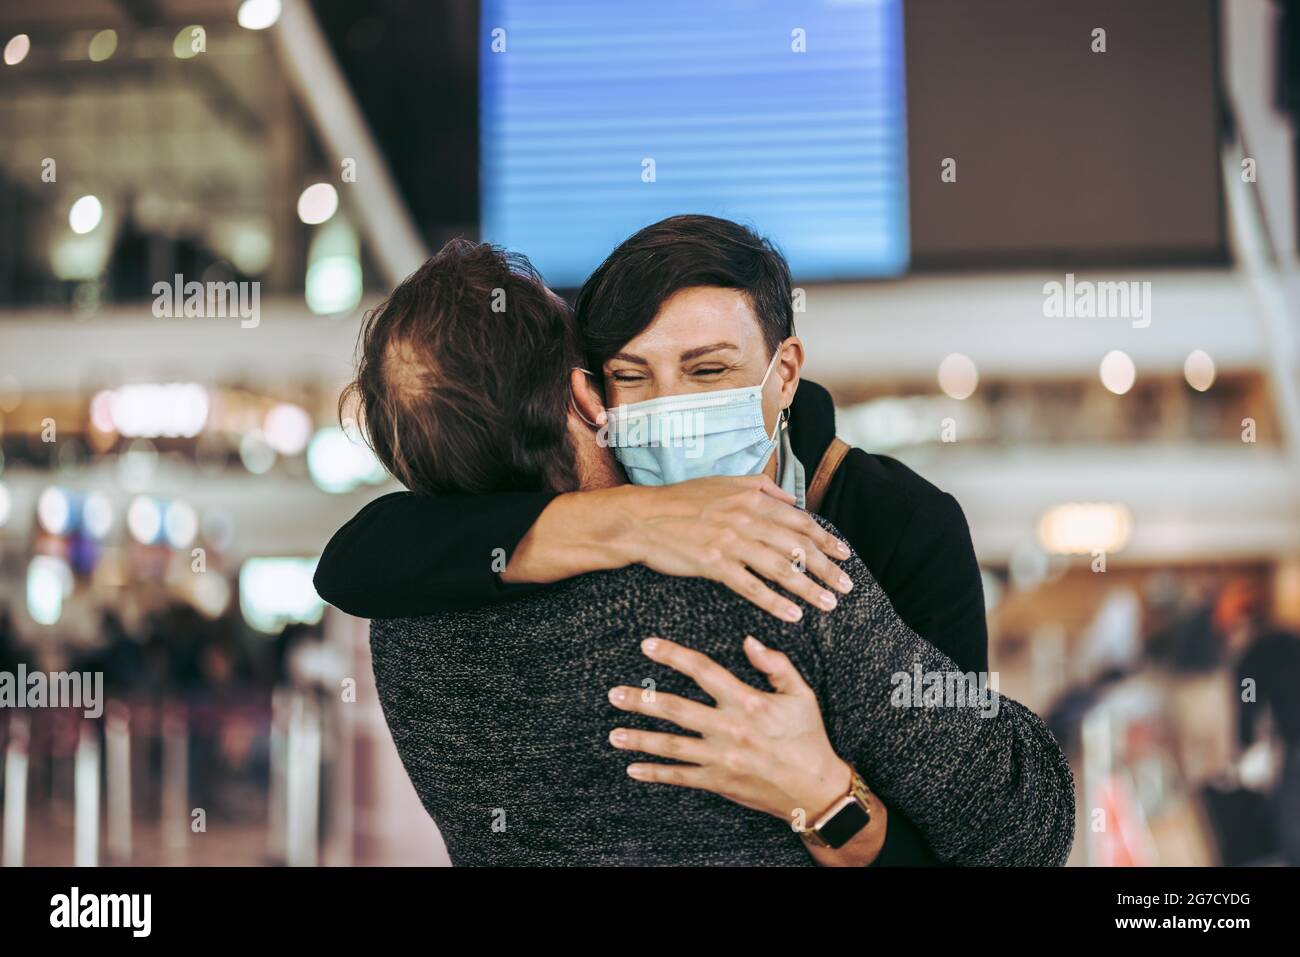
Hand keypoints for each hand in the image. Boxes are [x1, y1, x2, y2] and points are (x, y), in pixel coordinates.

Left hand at [607, 635, 852, 824]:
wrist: (816, 789)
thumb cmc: (808, 737)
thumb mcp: (801, 694)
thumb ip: (775, 664)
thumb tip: (749, 641)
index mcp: (747, 701)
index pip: (703, 671)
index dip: (673, 656)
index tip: (648, 646)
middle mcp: (729, 728)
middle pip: (675, 710)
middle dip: (641, 701)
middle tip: (614, 694)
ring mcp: (721, 758)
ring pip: (671, 746)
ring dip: (639, 738)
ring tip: (613, 734)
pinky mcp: (719, 781)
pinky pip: (680, 777)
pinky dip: (655, 774)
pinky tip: (633, 768)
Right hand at [615, 475, 852, 621]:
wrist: (641, 518)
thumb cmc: (681, 500)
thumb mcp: (724, 482)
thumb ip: (761, 488)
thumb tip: (791, 499)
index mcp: (752, 498)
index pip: (800, 521)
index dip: (826, 539)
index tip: (844, 555)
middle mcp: (746, 518)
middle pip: (797, 546)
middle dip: (826, 568)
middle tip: (847, 586)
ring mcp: (731, 541)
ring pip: (780, 568)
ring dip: (808, 588)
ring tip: (829, 603)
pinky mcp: (714, 563)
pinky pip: (752, 587)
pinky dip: (775, 602)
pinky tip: (792, 614)